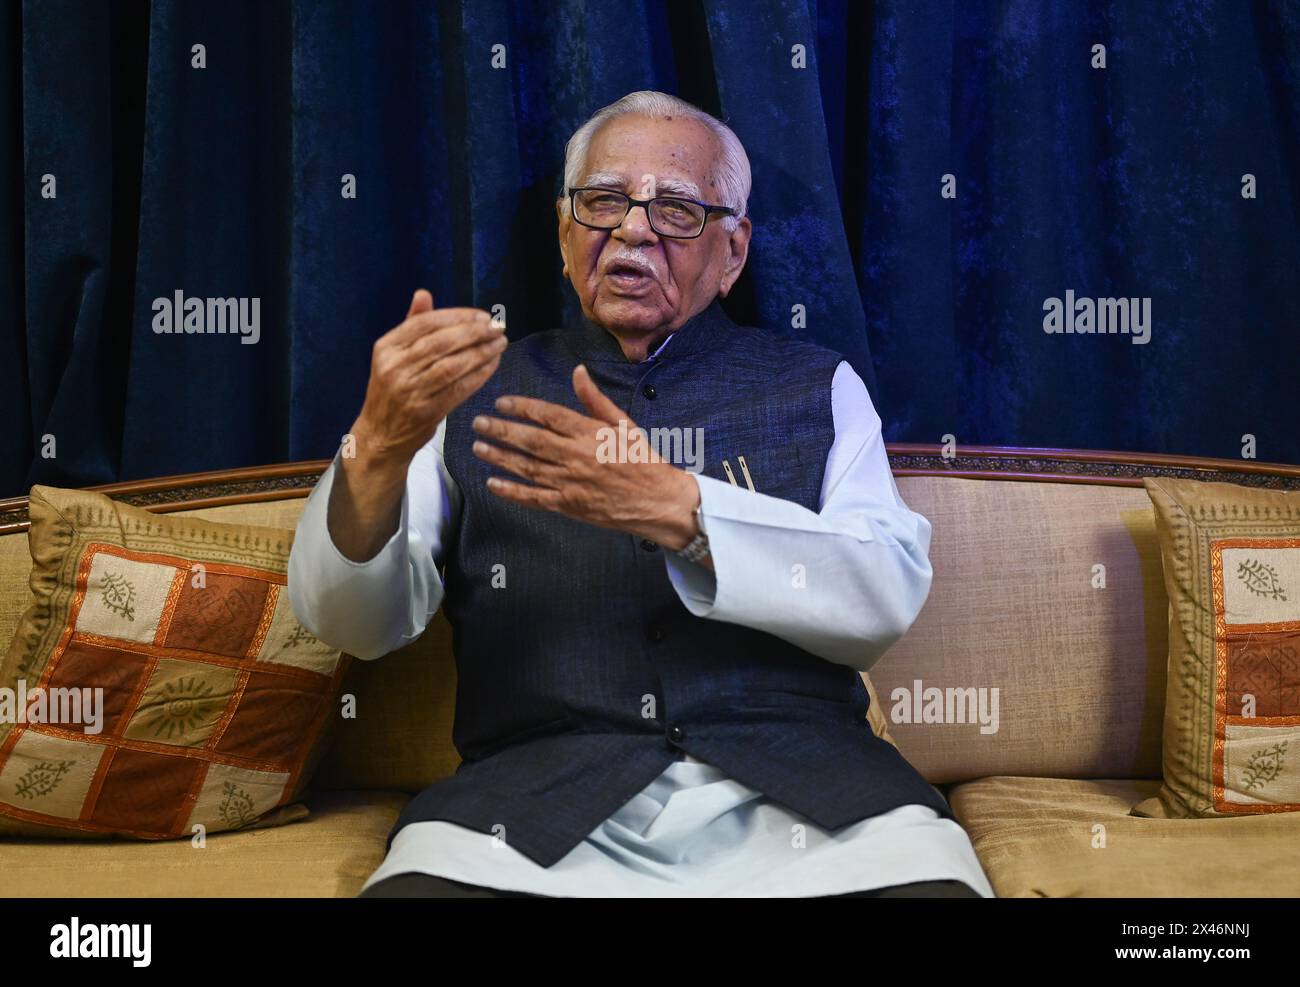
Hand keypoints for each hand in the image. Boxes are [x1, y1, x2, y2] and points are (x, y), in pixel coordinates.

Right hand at [350, 289, 506, 467]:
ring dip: (481, 352)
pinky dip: (479, 375)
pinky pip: (458, 389)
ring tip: (500, 343)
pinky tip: (492, 365)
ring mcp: (409, 391)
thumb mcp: (393, 355)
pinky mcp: (426, 412)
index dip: (457, 317)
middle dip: (474, 332)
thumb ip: (411, 325)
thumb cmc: (392, 389)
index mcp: (386, 347)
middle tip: (498, 327)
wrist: (380, 434)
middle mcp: (395, 367)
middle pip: (441, 343)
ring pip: (452, 366)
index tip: (482, 315)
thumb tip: (423, 293)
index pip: (426, 323)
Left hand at [470, 364, 703, 552]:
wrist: (659, 501)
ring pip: (527, 468)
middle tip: (478, 423)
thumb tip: (578, 371)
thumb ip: (596, 399)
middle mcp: (576, 456)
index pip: (548, 415)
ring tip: (478, 447)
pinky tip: (492, 483)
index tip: (501, 402)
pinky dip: (511, 491)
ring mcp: (570, 483)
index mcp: (589, 433)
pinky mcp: (569, 506)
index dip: (522, 407)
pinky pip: (534, 498)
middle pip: (530, 440)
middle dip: (501, 430)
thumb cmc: (643, 460)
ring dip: (500, 457)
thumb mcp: (624, 423)